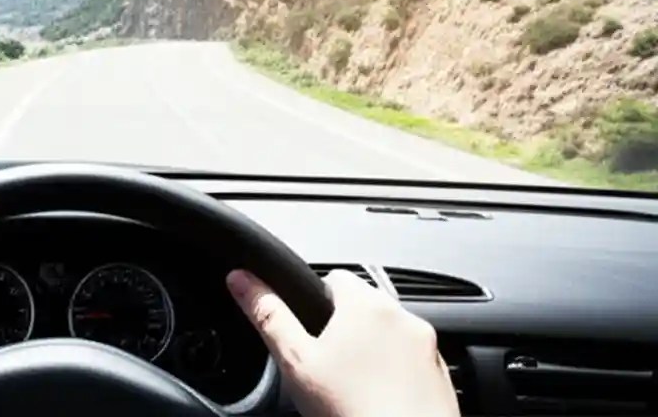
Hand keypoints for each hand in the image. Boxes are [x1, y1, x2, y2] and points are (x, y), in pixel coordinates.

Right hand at [227, 269, 458, 416]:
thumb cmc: (353, 411)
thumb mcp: (296, 362)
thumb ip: (267, 315)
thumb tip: (240, 279)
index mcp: (366, 304)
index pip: (332, 278)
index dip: (313, 306)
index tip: (308, 338)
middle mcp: (404, 317)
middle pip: (361, 308)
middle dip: (342, 331)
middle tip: (325, 369)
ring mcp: (428, 348)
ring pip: (387, 337)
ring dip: (370, 353)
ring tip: (351, 390)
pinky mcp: (442, 377)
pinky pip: (410, 364)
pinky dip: (394, 376)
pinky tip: (377, 402)